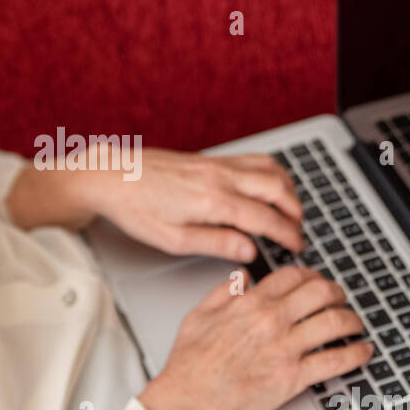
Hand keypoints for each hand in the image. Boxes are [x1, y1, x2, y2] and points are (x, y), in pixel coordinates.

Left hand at [80, 147, 305, 261]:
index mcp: (212, 202)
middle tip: (297, 233)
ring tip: (290, 212)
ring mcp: (217, 163)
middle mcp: (220, 177)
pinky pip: (254, 159)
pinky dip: (273, 173)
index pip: (266, 219)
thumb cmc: (136, 209)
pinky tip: (270, 187)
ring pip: (271, 169)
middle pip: (278, 189)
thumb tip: (249, 251)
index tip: (297, 247)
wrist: (112, 177)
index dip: (288, 235)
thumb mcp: (173, 240)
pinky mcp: (212, 157)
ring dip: (288, 190)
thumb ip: (216, 244)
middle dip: (296, 212)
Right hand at [138, 266, 372, 409]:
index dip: (310, 275)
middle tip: (340, 297)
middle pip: (320, 292)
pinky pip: (335, 361)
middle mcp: (271, 321)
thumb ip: (222, 293)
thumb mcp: (198, 317)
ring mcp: (285, 348)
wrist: (189, 403)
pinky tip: (364, 351)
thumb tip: (241, 279)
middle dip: (336, 292)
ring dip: (352, 319)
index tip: (315, 280)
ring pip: (334, 322)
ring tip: (356, 322)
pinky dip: (356, 354)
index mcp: (249, 304)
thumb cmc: (189, 367)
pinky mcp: (294, 377)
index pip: (292, 276)